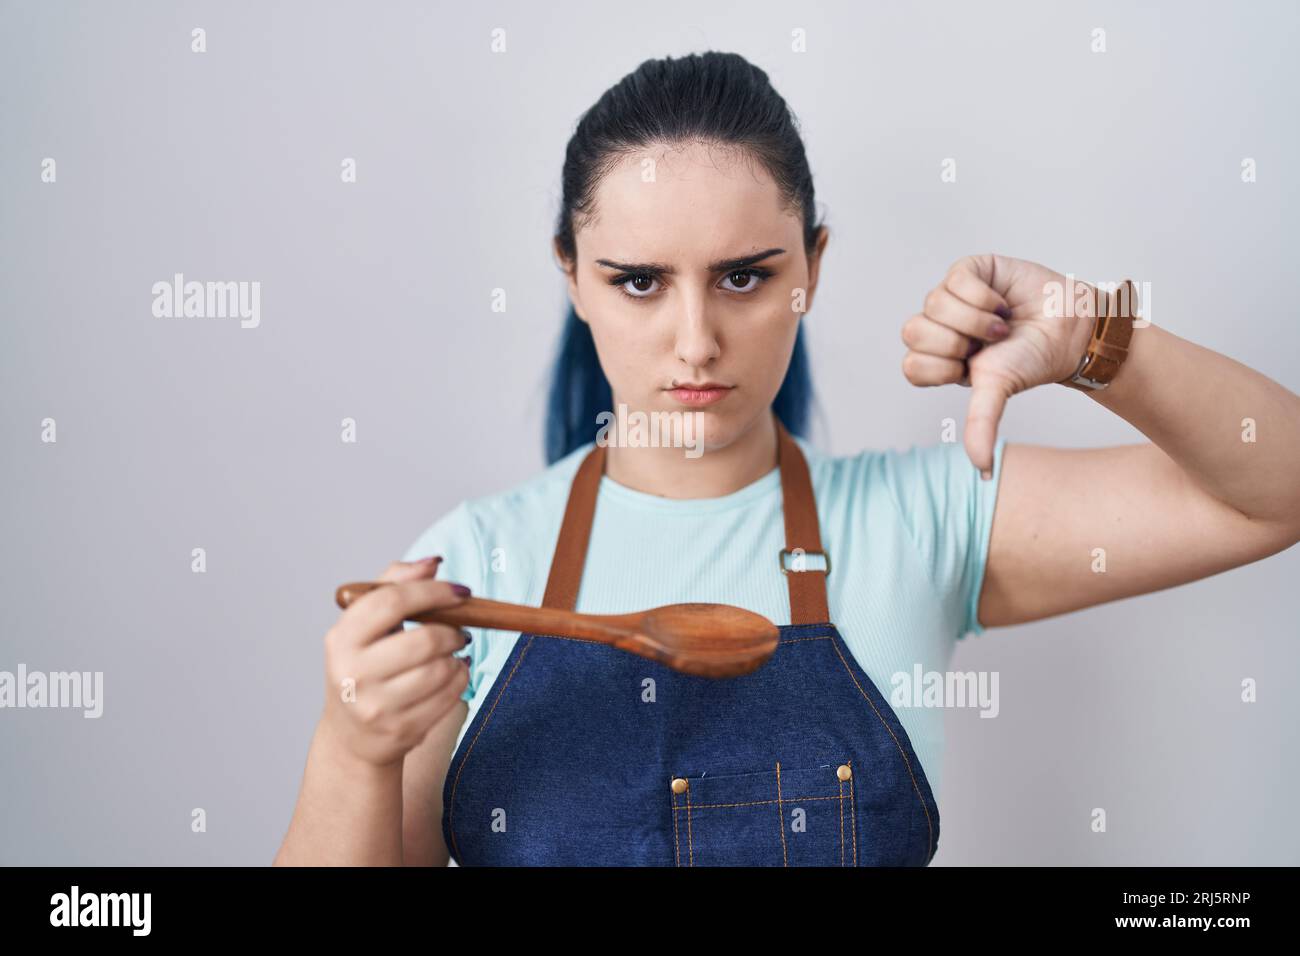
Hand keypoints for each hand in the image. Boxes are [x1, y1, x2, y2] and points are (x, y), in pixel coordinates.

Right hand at [320, 557, 471, 767]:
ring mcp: (375, 706)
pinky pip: (448, 697)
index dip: (433, 592)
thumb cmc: (364, 666)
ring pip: (441, 670)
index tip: (460, 592)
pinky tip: (452, 675)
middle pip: (424, 640)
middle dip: (453, 631)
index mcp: (342, 638)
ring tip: (453, 655)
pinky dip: (460, 680)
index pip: (391, 602)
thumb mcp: (366, 624)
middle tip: (460, 631)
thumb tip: (432, 563)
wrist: (352, 735)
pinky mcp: (400, 730)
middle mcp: (352, 673)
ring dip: (458, 658)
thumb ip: (394, 585)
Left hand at [900, 253, 1097, 474]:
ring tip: (1000, 325)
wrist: (1069, 329)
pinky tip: (1001, 302)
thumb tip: (983, 473)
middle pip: (912, 331)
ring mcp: (951, 296)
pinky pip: (956, 279)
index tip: (972, 367)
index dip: (939, 367)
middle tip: (987, 345)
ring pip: (934, 303)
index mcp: (938, 358)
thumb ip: (981, 426)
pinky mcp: (969, 270)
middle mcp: (939, 326)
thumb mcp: (998, 393)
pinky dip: (983, 296)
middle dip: (956, 342)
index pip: (910, 364)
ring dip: (976, 320)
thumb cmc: (1031, 360)